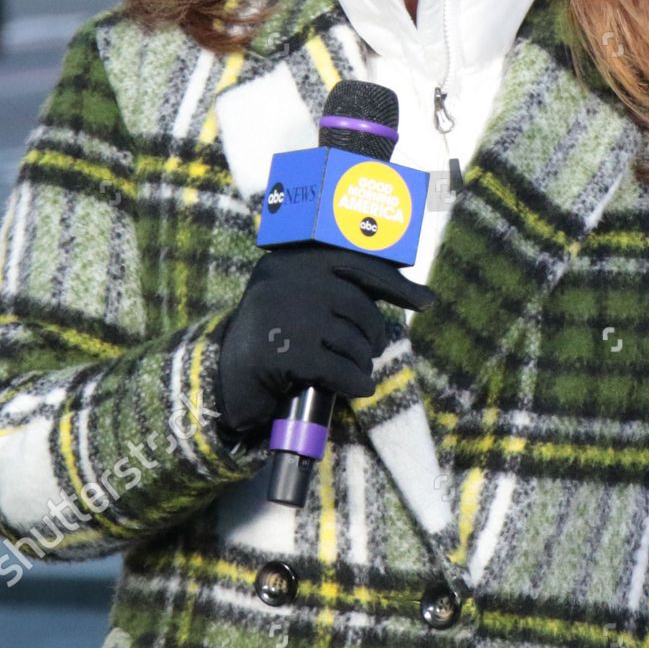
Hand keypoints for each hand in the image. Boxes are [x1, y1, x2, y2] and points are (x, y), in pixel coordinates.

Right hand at [213, 243, 436, 435]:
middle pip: (359, 306)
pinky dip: (355, 382)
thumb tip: (411, 290)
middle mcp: (285, 278)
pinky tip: (357, 388)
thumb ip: (337, 287)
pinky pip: (339, 369)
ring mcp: (283, 314)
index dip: (396, 284)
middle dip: (373, 334)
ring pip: (351, 340)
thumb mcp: (297, 300)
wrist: (223, 379)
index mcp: (292, 259)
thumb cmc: (272, 339)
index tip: (426, 301)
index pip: (356, 262)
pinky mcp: (282, 352)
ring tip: (350, 369)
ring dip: (360, 362)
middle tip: (369, 351)